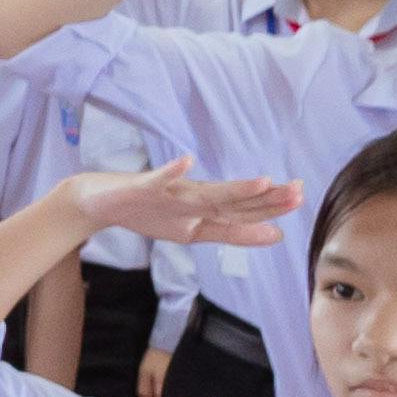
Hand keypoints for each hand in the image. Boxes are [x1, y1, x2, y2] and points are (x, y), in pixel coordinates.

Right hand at [70, 160, 303, 249]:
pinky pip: (158, 180)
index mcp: (202, 212)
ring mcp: (166, 193)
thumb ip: (232, 232)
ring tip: (263, 182)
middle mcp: (189, 199)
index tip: (301, 197)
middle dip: (265, 198)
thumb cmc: (146, 212)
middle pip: (232, 201)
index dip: (270, 207)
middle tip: (297, 189)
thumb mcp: (193, 231)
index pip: (242, 212)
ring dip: (234, 188)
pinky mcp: (141, 188)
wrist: (95, 201)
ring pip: (205, 192)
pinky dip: (172, 171)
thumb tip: (276, 235)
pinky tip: (187, 162)